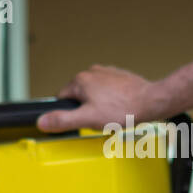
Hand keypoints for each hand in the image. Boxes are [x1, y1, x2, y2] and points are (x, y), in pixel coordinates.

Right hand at [35, 64, 160, 132]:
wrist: (150, 101)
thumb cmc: (123, 110)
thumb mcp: (88, 119)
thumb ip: (63, 120)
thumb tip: (42, 121)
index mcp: (80, 80)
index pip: (61, 98)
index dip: (68, 113)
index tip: (79, 121)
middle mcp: (92, 72)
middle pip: (78, 95)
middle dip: (85, 109)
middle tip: (99, 120)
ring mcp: (106, 72)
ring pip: (93, 93)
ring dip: (98, 105)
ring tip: (111, 115)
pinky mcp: (119, 76)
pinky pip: (108, 90)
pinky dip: (111, 100)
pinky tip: (119, 109)